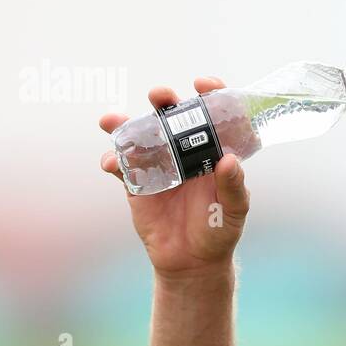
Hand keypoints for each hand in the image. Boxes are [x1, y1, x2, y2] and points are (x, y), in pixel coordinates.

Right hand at [99, 76, 249, 279]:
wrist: (192, 262)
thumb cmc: (220, 231)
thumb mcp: (234, 211)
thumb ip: (233, 186)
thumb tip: (229, 159)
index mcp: (211, 151)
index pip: (212, 114)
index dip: (209, 94)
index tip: (203, 84)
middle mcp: (184, 151)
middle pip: (172, 116)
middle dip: (164, 100)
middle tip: (160, 95)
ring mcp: (158, 165)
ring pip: (138, 135)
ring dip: (123, 124)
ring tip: (112, 120)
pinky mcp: (136, 183)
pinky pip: (121, 166)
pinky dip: (112, 160)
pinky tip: (110, 162)